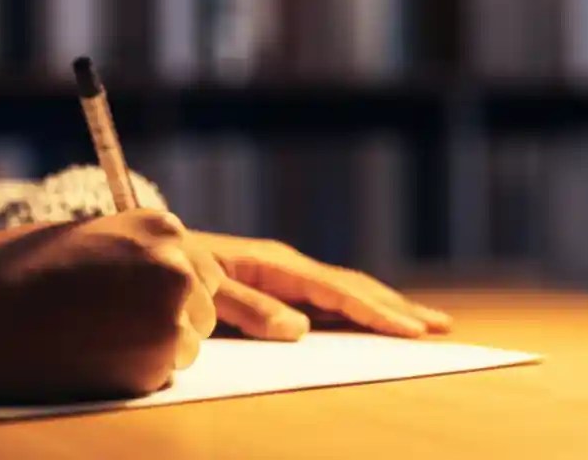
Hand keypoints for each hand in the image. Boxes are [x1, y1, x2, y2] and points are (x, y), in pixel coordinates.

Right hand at [0, 210, 222, 403]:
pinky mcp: (150, 366)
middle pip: (204, 308)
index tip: (144, 299)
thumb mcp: (90, 237)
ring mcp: (168, 318)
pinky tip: (88, 357)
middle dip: (172, 319)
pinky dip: (131, 374)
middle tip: (116, 323)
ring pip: (186, 345)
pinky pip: (159, 375)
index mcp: (161, 228)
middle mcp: (176, 268)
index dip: (174, 289)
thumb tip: (171, 282)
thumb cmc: (16, 269)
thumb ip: (138, 254)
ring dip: (153, 348)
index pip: (202, 270)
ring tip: (94, 337)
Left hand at [194, 232, 451, 340]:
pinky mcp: (278, 290)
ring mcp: (286, 278)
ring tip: (424, 324)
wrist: (148, 257)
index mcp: (275, 265)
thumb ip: (248, 308)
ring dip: (385, 308)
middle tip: (440, 327)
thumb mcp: (205, 289)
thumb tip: (300, 328)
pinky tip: (376, 323)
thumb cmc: (174, 271)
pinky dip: (358, 312)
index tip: (410, 330)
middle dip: (397, 308)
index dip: (376, 312)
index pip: (337, 292)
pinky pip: (327, 302)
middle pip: (354, 288)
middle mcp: (288, 268)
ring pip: (346, 293)